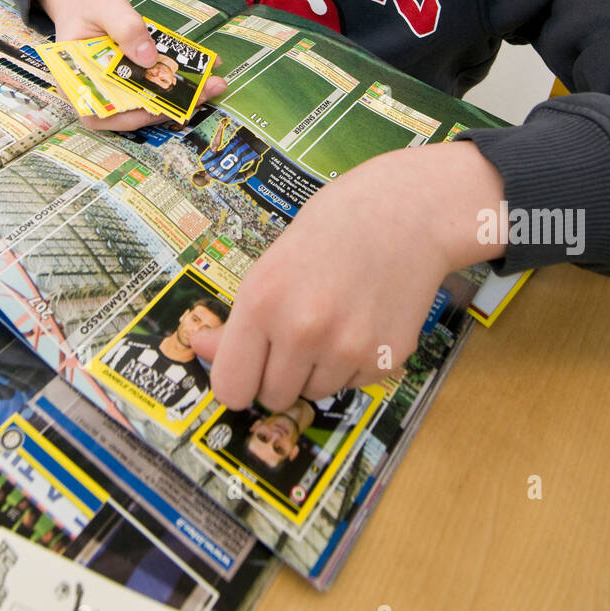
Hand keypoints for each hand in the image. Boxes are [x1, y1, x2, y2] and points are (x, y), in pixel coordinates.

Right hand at [36, 0, 226, 132]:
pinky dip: (178, 79)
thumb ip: (124, 27)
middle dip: (172, 104)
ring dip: (182, 96)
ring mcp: (118, 90)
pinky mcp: (135, 80)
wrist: (83, 0)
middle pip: (134, 111)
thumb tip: (149, 58)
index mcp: (77, 85)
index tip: (168, 106)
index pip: (105, 114)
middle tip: (205, 92)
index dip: (137, 114)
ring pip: (150, 102)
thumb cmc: (87, 5)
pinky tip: (203, 69)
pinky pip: (157, 85)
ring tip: (212, 84)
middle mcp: (97, 95)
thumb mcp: (105, 6)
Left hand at [193, 141, 503, 410]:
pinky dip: (351, 363)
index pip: (231, 387)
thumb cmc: (333, 226)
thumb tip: (201, 351)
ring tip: (333, 318)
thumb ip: (238, 317)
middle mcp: (302, 332)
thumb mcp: (271, 262)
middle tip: (294, 333)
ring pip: (314, 392)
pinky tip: (361, 319)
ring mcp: (347, 349)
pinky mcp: (385, 359)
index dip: (237, 379)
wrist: (407, 213)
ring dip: (316, 369)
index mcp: (262, 302)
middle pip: (272, 397)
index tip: (246, 369)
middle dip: (278, 374)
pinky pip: (351, 384)